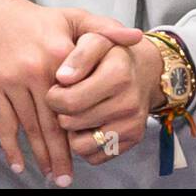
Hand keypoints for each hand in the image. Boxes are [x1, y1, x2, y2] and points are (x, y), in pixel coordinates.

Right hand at [0, 0, 139, 184]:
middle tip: (68, 179)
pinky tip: (18, 164)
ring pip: (29, 127)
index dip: (83, 127)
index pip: (77, 100)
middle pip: (52, 121)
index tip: (92, 147)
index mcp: (59, 55)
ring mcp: (11, 80)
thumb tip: (136, 36)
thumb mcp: (73, 18)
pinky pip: (3, 123)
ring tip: (52, 175)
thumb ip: (106, 28)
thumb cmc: (37, 20)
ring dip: (40, 155)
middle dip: (61, 154)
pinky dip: (11, 147)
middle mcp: (35, 70)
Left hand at [46, 34, 163, 165]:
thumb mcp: (95, 39)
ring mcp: (131, 126)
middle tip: (65, 99)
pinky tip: (88, 125)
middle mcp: (128, 103)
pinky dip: (85, 144)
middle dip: (60, 112)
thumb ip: (78, 54)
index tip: (56, 87)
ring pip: (80, 146)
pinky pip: (94, 157)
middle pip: (70, 123)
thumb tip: (62, 78)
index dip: (53, 96)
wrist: (141, 71)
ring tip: (76, 113)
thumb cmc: (110, 54)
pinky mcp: (131, 142)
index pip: (69, 101)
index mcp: (118, 75)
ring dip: (72, 131)